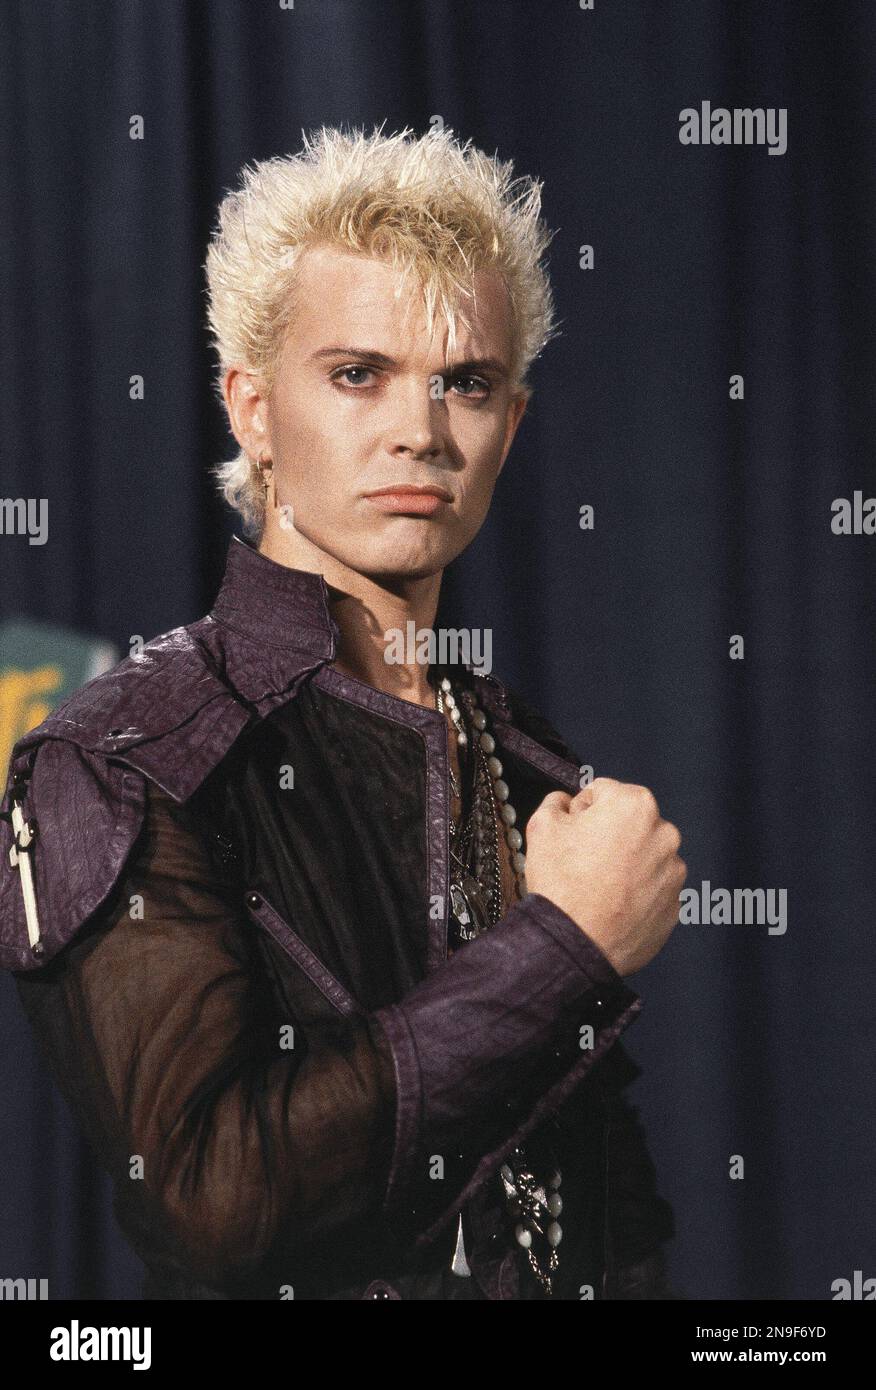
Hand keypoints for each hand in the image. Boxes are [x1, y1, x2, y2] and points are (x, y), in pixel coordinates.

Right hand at [524, 778, 686, 976]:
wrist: (577, 943)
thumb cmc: (562, 883)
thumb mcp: (543, 826)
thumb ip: (556, 802)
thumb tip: (565, 802)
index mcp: (635, 804)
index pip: (602, 793)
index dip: (580, 812)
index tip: (571, 833)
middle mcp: (664, 833)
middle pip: (627, 824)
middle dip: (607, 836)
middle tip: (582, 861)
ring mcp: (673, 871)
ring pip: (642, 856)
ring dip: (623, 864)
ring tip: (597, 886)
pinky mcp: (674, 903)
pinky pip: (651, 888)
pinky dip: (635, 892)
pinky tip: (611, 904)